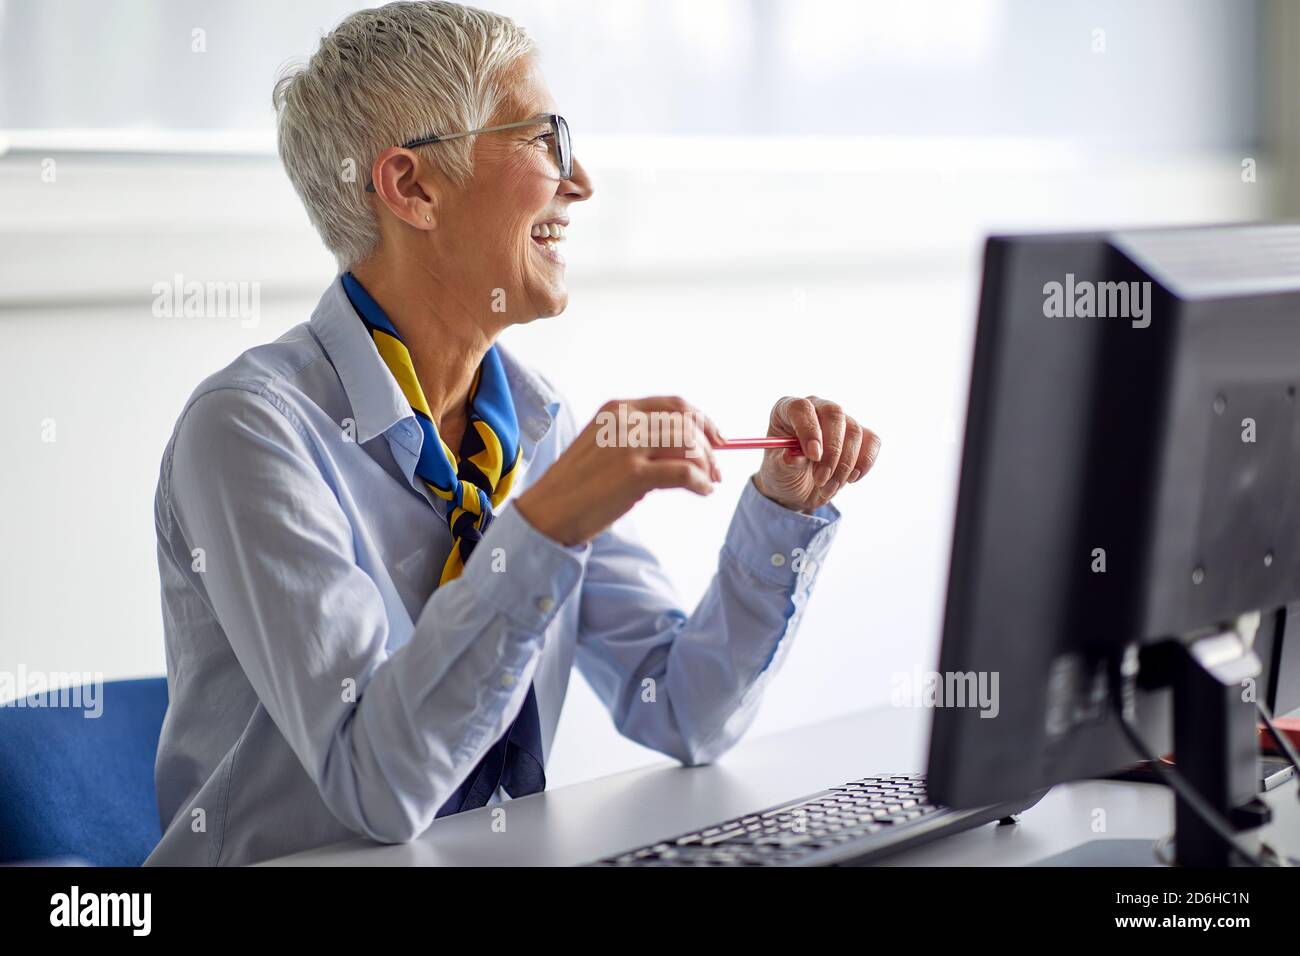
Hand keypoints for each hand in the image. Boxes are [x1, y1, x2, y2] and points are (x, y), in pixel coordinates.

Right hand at [515, 396, 722, 546]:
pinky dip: (701, 482)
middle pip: (687, 424)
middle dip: (709, 448)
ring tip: (709, 483)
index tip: (717, 439)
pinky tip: (702, 491)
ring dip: (707, 466)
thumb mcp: (605, 445)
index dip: (703, 421)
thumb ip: (638, 438)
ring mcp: (628, 446)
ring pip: (689, 446)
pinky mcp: (634, 474)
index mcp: (617, 409)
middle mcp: (624, 420)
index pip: (674, 405)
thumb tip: (685, 447)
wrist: (548, 511)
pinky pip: (685, 472)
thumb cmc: (577, 485)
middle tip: (717, 470)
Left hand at [753, 396, 879, 512]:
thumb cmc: (783, 473)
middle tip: (821, 479)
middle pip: (834, 414)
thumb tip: (794, 456)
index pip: (802, 408)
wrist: (799, 487)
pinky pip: (872, 441)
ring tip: (827, 488)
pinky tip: (849, 479)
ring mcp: (840, 419)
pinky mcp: (860, 434)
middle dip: (831, 451)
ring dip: (844, 466)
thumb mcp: (777, 471)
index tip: (814, 456)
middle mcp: (816, 408)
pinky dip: (864, 463)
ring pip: (854, 432)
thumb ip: (785, 462)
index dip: (809, 429)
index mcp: (787, 410)